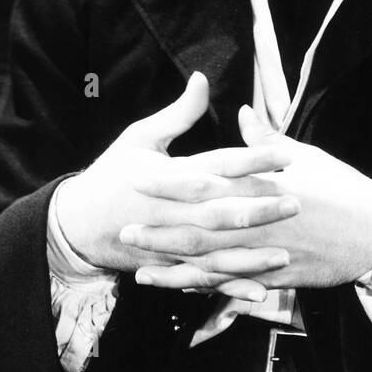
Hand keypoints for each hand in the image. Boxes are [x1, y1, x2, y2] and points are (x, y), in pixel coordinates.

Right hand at [57, 73, 301, 299]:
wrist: (73, 223)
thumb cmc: (112, 174)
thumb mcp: (140, 137)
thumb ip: (178, 113)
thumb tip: (202, 79)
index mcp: (169, 175)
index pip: (218, 165)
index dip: (253, 158)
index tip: (287, 153)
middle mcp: (171, 211)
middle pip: (220, 211)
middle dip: (259, 208)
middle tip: (297, 202)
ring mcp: (169, 243)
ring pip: (214, 251)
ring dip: (249, 255)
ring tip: (285, 253)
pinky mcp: (169, 266)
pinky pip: (202, 279)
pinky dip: (229, 286)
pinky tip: (259, 292)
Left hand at [126, 104, 371, 290]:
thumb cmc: (343, 188)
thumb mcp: (307, 155)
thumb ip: (268, 139)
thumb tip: (242, 113)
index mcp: (263, 183)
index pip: (207, 180)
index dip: (169, 182)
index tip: (138, 178)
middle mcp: (258, 219)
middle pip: (198, 224)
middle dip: (159, 228)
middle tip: (123, 229)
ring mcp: (265, 250)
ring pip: (209, 259)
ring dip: (171, 262)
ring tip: (139, 262)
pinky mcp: (275, 275)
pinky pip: (231, 283)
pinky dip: (202, 285)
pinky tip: (178, 286)